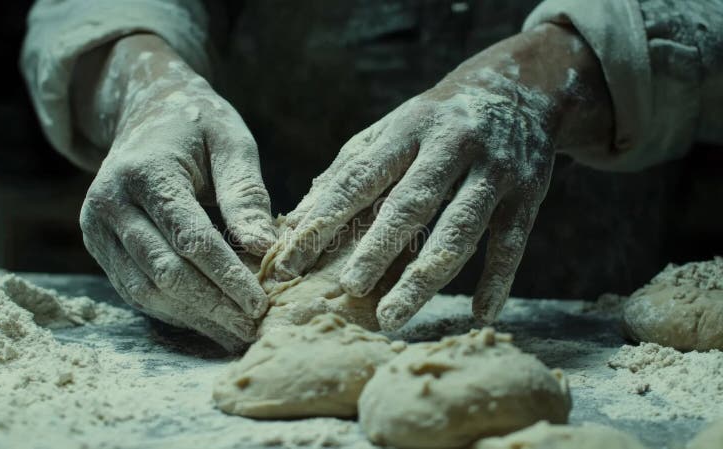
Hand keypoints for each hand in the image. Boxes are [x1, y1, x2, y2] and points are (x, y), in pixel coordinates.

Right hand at [73, 35, 275, 349]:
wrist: (147, 114)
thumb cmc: (198, 127)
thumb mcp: (231, 142)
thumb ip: (245, 193)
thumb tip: (264, 248)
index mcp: (144, 172)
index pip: (189, 236)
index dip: (227, 275)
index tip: (260, 303)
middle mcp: (109, 203)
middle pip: (164, 270)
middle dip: (212, 305)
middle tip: (253, 328)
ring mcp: (97, 229)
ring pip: (145, 289)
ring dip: (193, 317)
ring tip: (235, 334)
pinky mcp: (99, 247)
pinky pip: (134, 290)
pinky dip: (173, 311)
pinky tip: (207, 322)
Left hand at [272, 24, 612, 329]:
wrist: (521, 86)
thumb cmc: (437, 118)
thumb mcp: (393, 128)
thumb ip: (349, 168)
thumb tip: (297, 216)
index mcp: (407, 129)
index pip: (359, 178)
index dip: (323, 219)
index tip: (291, 259)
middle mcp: (451, 145)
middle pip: (411, 204)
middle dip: (377, 248)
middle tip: (348, 289)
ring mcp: (494, 168)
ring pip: (460, 228)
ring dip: (425, 275)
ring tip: (393, 316)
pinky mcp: (529, 190)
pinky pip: (512, 240)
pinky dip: (499, 279)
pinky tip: (481, 314)